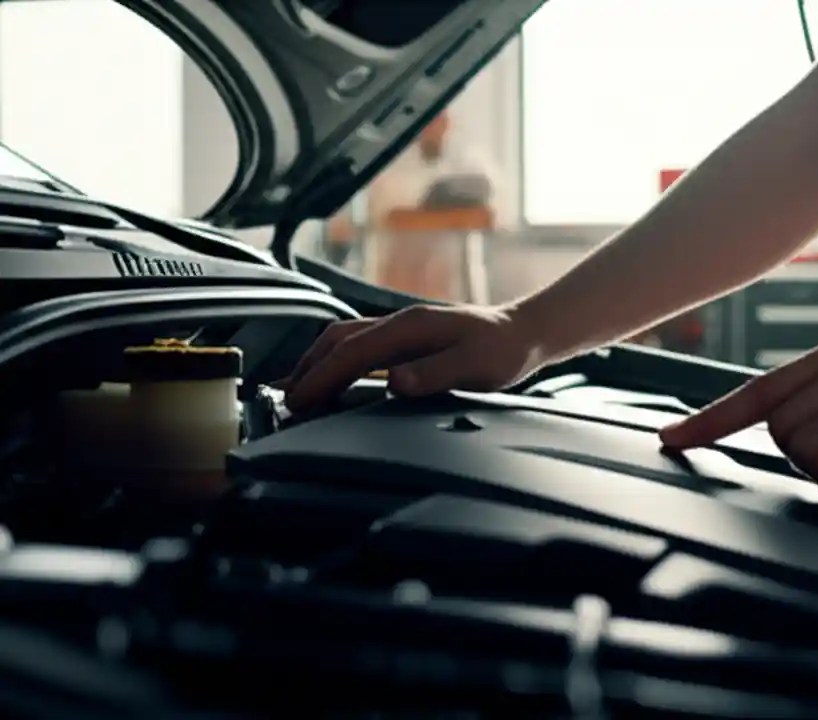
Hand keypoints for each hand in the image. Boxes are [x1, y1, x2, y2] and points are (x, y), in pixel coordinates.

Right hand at [281, 304, 541, 412]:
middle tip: (288, 402)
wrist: (525, 332)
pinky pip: (362, 347)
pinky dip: (339, 362)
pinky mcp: (407, 338)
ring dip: (319, 363)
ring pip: (346, 339)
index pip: (352, 352)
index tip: (298, 401)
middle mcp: (400, 322)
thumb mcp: (475, 367)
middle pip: (338, 340)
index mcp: (410, 327)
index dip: (321, 377)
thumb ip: (434, 374)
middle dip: (309, 368)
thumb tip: (394, 382)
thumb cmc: (504, 350)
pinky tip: (334, 380)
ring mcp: (402, 328)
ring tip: (300, 392)